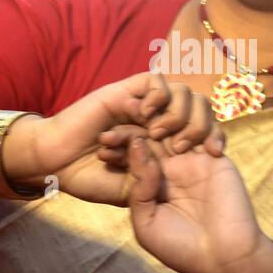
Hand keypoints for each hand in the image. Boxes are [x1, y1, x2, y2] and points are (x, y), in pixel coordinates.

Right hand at [1, 71, 224, 205]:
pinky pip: (154, 81)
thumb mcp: (133, 191)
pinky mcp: (124, 92)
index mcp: (165, 143)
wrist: (56, 165)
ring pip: (182, 92)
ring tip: (162, 135)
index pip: (204, 130)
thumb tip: (191, 182)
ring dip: (179, 112)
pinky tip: (146, 118)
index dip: (215, 137)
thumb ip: (157, 182)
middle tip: (188, 147)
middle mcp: (158, 120)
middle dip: (203, 124)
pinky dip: (158, 96)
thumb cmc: (90, 179)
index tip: (216, 155)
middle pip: (200, 107)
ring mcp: (142, 105)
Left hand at [124, 135, 272, 272]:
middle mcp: (170, 167)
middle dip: (133, 131)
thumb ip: (138, 189)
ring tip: (152, 130)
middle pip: (150, 137)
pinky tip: (177, 138)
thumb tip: (138, 148)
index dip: (118, 146)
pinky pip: (205, 131)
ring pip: (176, 127)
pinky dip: (192, 128)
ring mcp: (193, 160)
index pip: (132, 155)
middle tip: (119, 129)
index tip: (102, 141)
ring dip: (163, 123)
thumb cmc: (182, 248)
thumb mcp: (146, 223)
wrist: (223, 258)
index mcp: (150, 183)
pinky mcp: (215, 157)